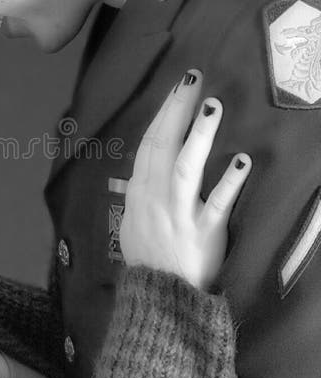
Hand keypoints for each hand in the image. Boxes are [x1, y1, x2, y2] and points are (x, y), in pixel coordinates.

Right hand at [119, 70, 251, 291]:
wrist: (158, 298)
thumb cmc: (147, 260)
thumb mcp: (133, 223)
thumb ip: (139, 194)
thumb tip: (140, 172)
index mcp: (138, 192)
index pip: (148, 144)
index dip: (162, 114)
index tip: (176, 88)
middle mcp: (155, 197)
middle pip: (163, 145)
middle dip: (177, 109)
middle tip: (193, 78)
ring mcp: (178, 214)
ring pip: (185, 168)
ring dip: (199, 136)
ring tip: (213, 106)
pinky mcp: (203, 232)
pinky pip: (217, 204)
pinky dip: (229, 182)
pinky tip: (243, 160)